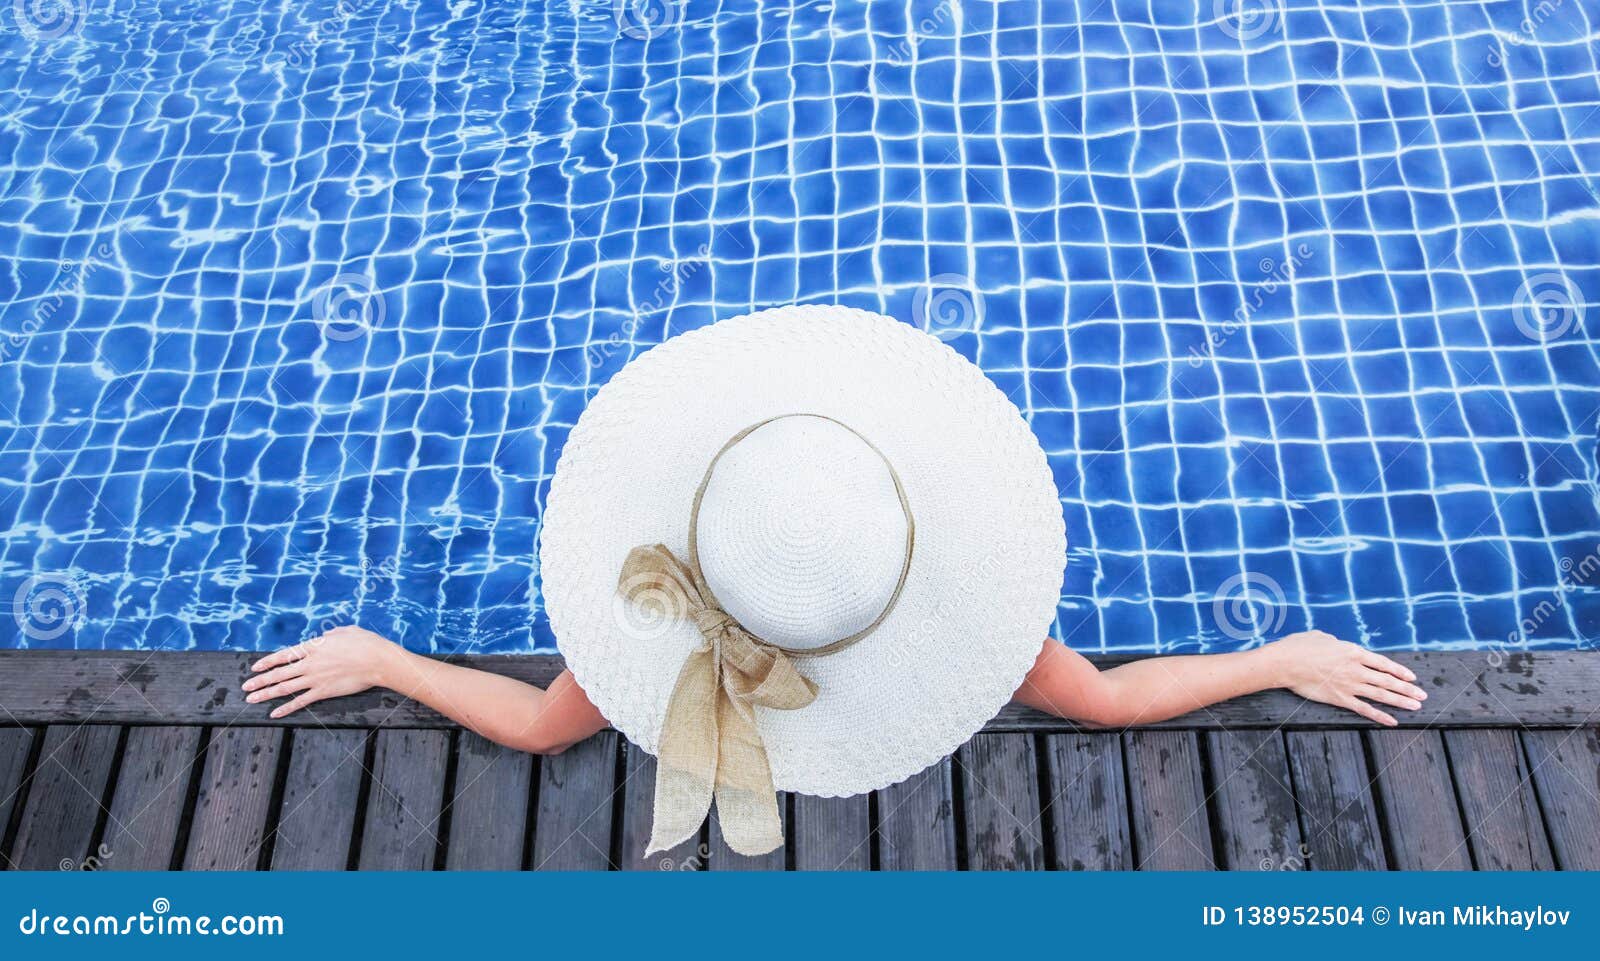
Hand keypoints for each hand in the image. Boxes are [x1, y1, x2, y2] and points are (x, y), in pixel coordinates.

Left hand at [242, 626, 406, 718]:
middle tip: (245, 686)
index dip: (267, 662)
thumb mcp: (345, 631)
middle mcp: (309, 663)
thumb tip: (323, 637)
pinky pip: (300, 701)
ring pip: (284, 688)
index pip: (283, 655)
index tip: (255, 667)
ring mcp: (315, 679)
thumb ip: (330, 634)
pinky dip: (286, 708)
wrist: (377, 660)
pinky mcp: (324, 692)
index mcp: (314, 646)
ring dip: (265, 694)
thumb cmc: (365, 642)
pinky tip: (274, 713)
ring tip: (251, 699)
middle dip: (260, 680)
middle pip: (279, 673)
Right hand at [1267, 630, 1425, 726]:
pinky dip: (1379, 716)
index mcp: (1353, 652)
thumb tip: (1340, 645)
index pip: (1384, 663)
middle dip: (1407, 689)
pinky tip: (1392, 721)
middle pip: (1387, 681)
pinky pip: (1364, 709)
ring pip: (1381, 695)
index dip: (1400, 671)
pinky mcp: (1339, 699)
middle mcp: (1356, 669)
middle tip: (1422, 696)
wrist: (1285, 662)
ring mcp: (1349, 685)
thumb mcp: (1322, 637)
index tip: (1412, 677)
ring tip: (1415, 706)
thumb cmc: (1300, 646)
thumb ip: (1336, 642)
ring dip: (1400, 701)